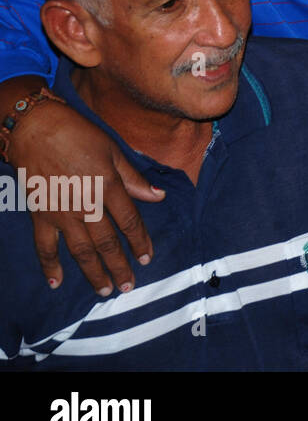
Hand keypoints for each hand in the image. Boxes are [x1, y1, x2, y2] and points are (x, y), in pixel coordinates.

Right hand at [9, 99, 161, 294]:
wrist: (36, 129)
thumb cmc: (79, 134)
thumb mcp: (114, 150)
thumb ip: (134, 178)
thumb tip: (158, 196)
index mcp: (108, 187)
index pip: (129, 222)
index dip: (140, 242)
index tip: (147, 258)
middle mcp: (87, 205)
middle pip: (107, 243)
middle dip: (119, 266)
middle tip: (128, 286)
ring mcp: (62, 213)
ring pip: (80, 250)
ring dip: (93, 272)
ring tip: (104, 290)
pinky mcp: (40, 215)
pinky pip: (44, 246)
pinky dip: (50, 265)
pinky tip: (57, 282)